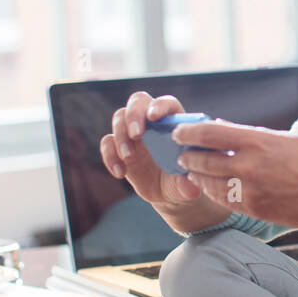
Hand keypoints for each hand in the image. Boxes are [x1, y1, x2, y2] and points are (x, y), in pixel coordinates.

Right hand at [98, 92, 231, 229]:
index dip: (159, 106)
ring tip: (128, 157)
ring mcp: (134, 134)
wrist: (168, 194)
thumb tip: (190, 186)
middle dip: (134, 114)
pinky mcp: (119, 148)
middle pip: (138, 101)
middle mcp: (152, 123)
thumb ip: (189, 183)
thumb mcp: (189, 183)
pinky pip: (107, 143)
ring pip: (119, 117)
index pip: (166, 104)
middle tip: (137, 134)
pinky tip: (120, 172)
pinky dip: (109, 155)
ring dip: (121, 135)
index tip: (154, 117)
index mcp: (173, 122)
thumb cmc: (183, 181)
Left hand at [172, 120, 297, 239]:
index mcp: (258, 142)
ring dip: (196, 174)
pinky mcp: (253, 209)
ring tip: (191, 168)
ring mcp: (249, 190)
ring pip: (208, 181)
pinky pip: (222, 199)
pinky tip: (209, 185)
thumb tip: (224, 129)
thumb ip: (253, 136)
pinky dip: (211, 190)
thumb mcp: (286, 140)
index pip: (210, 133)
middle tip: (181, 152)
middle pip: (203, 159)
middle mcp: (249, 165)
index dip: (189, 132)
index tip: (180, 131)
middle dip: (187, 155)